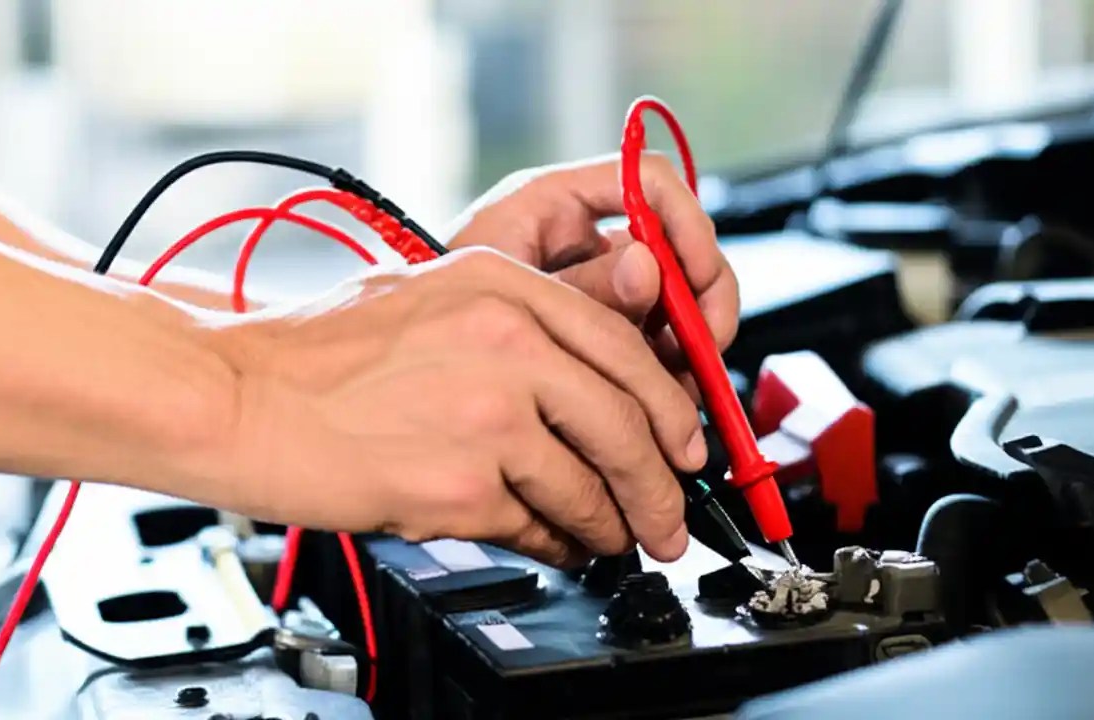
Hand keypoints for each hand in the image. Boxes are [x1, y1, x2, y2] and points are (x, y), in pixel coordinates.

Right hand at [206, 249, 702, 565]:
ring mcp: (486, 416)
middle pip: (627, 424)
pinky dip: (558, 544)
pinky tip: (557, 545)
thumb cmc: (316, 353)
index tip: (682, 444)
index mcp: (502, 285)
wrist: (237, 397)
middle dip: (661, 486)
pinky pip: (538, 526)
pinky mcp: (459, 486)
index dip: (668, 409)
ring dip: (613, 524)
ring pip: (590, 486)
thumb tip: (588, 387)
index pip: (624, 348)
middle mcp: (506, 342)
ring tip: (615, 539)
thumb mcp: (429, 298)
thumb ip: (516, 329)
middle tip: (671, 518)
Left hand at [448, 154, 739, 411]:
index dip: (685, 224)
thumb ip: (580, 286)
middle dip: (698, 304)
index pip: (649, 181)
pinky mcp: (593, 335)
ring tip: (673, 394)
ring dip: (685, 351)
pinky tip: (653, 409)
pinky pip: (650, 348)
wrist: (391, 367)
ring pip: (672, 307)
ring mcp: (592, 288)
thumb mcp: (507, 291)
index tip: (697, 278)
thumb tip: (647, 270)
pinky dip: (662, 378)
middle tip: (702, 351)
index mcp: (554, 202)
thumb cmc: (426, 311)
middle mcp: (582, 238)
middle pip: (677, 250)